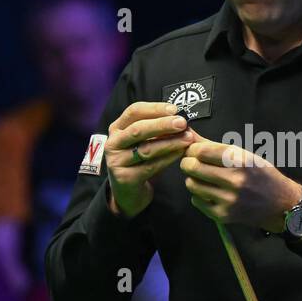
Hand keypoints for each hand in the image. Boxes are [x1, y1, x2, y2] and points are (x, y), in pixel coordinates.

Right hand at [105, 102, 196, 218]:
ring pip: (146, 148)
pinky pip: (150, 166)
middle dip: (162, 124)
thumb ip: (156, 129)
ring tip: (188, 139)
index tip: (175, 109)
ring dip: (170, 142)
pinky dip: (168, 158)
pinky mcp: (125, 178)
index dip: (155, 108)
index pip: (134, 111)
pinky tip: (180, 153)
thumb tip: (179, 117)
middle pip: (138, 129)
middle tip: (182, 123)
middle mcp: (113, 143)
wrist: (129, 192)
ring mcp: (117, 161)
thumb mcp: (143, 141)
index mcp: (117, 128)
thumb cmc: (139, 161)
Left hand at [179, 135, 301, 231]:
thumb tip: (189, 134)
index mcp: (240, 161)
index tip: (194, 151)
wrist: (281, 205)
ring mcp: (228, 200)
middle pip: (192, 167)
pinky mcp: (223, 215)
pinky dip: (199, 195)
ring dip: (193, 179)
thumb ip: (214, 146)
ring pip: (192, 184)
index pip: (201, 151)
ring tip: (203, 178)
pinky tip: (210, 192)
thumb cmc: (262, 175)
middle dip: (188, 163)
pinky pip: (196, 201)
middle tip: (192, 163)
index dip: (192, 149)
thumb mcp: (244, 155)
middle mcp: (234, 180)